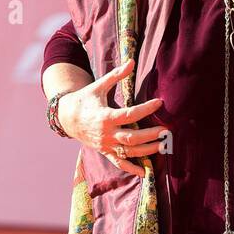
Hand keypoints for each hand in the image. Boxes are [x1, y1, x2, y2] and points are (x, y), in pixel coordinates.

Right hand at [55, 59, 166, 178]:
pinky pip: (119, 163)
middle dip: (151, 135)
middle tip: (166, 131)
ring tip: (163, 146)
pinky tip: (145, 172)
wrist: (67, 117)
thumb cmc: (85, 99)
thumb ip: (116, 75)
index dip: (146, 109)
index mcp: (105, 116)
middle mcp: (106, 133)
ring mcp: (106, 145)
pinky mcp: (105, 152)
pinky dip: (131, 169)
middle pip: (132, 137)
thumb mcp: (99, 86)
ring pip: (129, 152)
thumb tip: (132, 61)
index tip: (160, 102)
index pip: (130, 114)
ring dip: (147, 151)